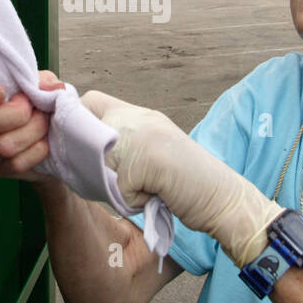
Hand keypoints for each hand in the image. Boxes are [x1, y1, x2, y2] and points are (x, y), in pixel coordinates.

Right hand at [0, 70, 64, 182]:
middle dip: (16, 114)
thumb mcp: (43, 85)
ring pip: (2, 145)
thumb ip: (43, 81)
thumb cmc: (41, 104)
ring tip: (43, 123)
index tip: (0, 92)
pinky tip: (43, 142)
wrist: (55, 136)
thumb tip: (50, 88)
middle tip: (31, 108)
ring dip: (33, 131)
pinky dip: (38, 150)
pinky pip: (16, 163)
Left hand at [80, 90, 283, 266]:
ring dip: (114, 182)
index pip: (92, 101)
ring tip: (142, 187)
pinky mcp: (146, 161)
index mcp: (140, 114)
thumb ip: (122, 145)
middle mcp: (140, 118)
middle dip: (89, 156)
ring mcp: (144, 136)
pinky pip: (120, 188)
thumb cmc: (187, 182)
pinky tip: (155, 197)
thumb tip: (78, 152)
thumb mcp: (151, 151)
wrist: (224, 198)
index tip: (78, 144)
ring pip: (100, 161)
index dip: (79, 122)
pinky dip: (133, 201)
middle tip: (112, 175)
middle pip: (87, 129)